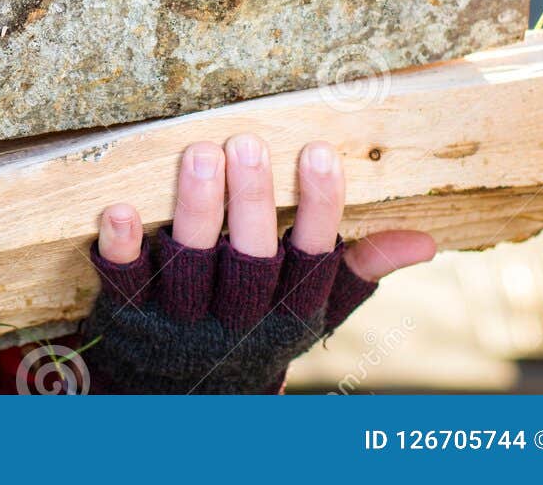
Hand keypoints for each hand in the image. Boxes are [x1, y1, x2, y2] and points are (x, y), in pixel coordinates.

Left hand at [74, 135, 435, 393]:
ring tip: (198, 154)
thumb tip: (424, 241)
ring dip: (195, 209)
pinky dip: (121, 247)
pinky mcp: (131, 314)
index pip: (313, 255)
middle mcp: (241, 314)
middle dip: (250, 200)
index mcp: (290, 308)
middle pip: (250, 256)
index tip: (318, 152)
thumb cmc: (257, 328)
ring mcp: (183, 317)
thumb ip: (358, 272)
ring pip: (191, 262)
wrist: (182, 398)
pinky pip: (125, 280)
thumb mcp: (312, 310)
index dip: (318, 207)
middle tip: (247, 144)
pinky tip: (118, 210)